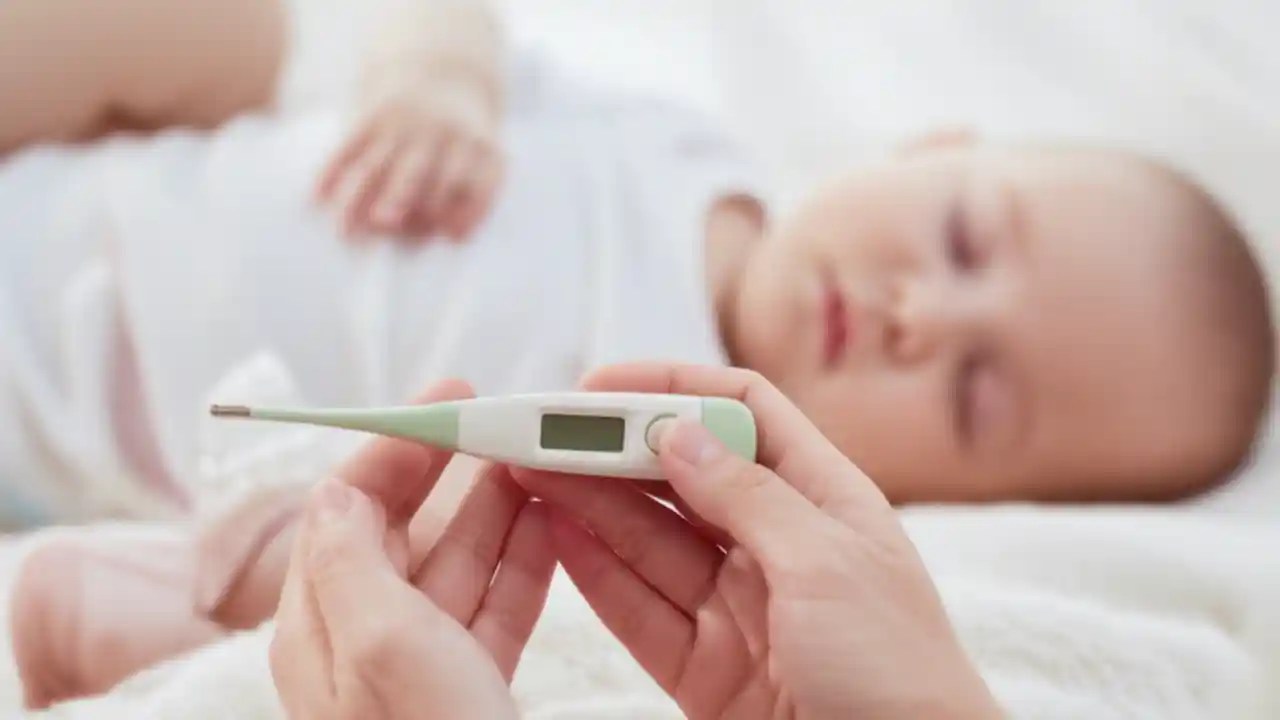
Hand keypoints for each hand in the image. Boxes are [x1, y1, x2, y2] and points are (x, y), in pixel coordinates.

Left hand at [270, 380, 555, 719]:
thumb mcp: (381, 643)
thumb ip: (351, 557)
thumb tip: (333, 489)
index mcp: (321, 625)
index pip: (345, 510)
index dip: (392, 449)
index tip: (446, 404)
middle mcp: (363, 641)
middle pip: (403, 530)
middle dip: (449, 471)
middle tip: (496, 420)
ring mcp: (419, 666)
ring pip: (456, 564)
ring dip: (495, 508)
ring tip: (534, 462)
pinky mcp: (469, 686)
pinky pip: (494, 607)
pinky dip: (523, 563)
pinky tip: (550, 529)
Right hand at [317, 75, 502, 241]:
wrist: (444, 71)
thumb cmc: (462, 143)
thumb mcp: (483, 159)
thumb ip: (472, 201)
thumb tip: (452, 237)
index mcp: (478, 148)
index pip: (472, 181)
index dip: (462, 207)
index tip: (448, 234)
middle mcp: (442, 134)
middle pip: (419, 170)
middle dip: (401, 194)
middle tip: (384, 222)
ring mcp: (405, 123)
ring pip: (376, 165)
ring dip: (358, 197)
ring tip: (344, 233)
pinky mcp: (374, 114)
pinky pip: (350, 146)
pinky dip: (332, 170)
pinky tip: (318, 197)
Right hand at [518, 364, 1001, 719]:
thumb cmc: (898, 668)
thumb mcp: (825, 562)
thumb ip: (745, 494)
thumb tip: (675, 429)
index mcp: (822, 499)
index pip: (741, 413)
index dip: (672, 388)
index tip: (600, 385)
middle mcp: (775, 545)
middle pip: (682, 477)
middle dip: (612, 450)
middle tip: (542, 434)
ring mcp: (737, 607)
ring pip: (650, 542)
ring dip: (589, 505)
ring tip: (527, 474)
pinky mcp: (706, 668)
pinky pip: (641, 609)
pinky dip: (596, 574)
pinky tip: (555, 534)